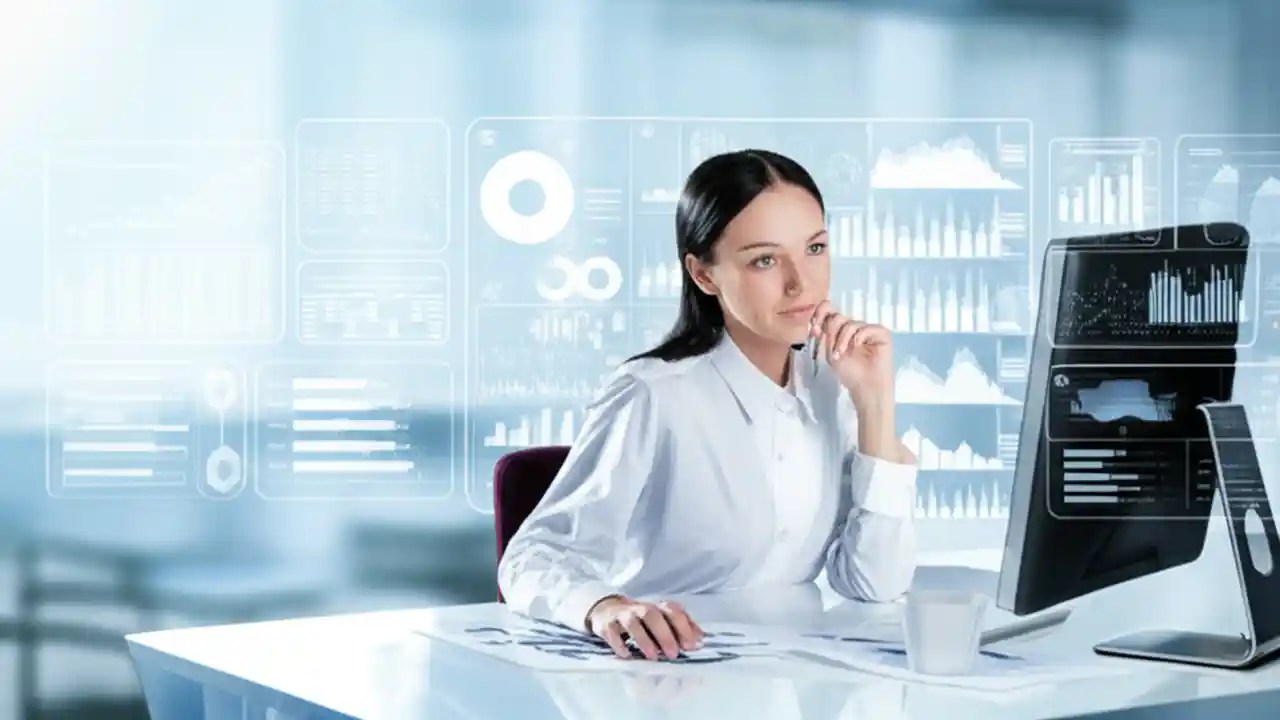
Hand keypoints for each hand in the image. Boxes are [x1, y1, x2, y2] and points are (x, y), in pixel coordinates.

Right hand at [585, 595, 703, 659]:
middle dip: (665, 634)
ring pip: (632, 622)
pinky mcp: (607, 624)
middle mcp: (640, 608)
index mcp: (657, 608)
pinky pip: (612, 631)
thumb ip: (682, 627)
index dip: (683, 627)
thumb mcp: (662, 620)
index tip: (691, 645)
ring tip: (653, 656)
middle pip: (653, 615)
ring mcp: (622, 615)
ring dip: (644, 639)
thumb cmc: (641, 620)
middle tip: (674, 654)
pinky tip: (626, 655)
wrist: (607, 611)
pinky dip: (619, 642)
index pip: (672, 611)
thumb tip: (700, 639)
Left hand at [809, 300, 894, 410]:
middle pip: (837, 316)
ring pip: (850, 324)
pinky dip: (858, 338)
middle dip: (830, 332)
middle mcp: (853, 326)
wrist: (866, 388)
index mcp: (840, 330)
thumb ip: (824, 336)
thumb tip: (817, 321)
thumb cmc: (849, 373)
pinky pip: (865, 328)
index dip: (820, 314)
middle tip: (831, 349)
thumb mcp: (829, 353)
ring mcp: (867, 329)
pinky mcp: (881, 333)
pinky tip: (857, 347)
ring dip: (842, 340)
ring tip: (840, 355)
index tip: (814, 329)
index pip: (829, 310)